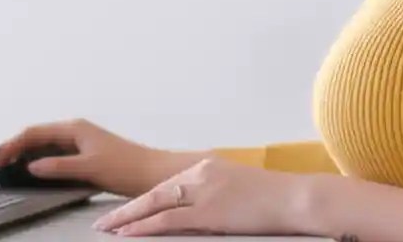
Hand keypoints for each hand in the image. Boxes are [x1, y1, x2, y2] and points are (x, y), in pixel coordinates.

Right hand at [0, 118, 200, 197]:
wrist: (152, 173)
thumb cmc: (127, 166)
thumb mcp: (89, 167)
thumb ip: (58, 166)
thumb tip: (32, 165)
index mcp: (74, 128)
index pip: (33, 133)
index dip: (11, 145)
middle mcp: (74, 131)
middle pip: (33, 136)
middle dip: (9, 146)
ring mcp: (78, 142)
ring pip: (41, 145)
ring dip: (21, 153)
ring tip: (2, 164)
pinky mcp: (83, 153)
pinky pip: (51, 153)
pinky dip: (36, 159)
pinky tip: (28, 168)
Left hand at [91, 157, 308, 236]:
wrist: (298, 199)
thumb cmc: (275, 200)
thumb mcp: (238, 190)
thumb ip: (214, 196)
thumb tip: (199, 214)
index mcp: (206, 168)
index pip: (165, 186)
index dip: (142, 200)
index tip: (124, 211)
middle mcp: (199, 173)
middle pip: (153, 193)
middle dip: (126, 210)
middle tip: (104, 222)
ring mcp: (203, 191)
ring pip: (154, 204)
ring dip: (127, 219)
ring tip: (107, 231)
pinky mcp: (209, 211)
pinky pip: (168, 220)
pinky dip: (145, 227)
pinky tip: (128, 234)